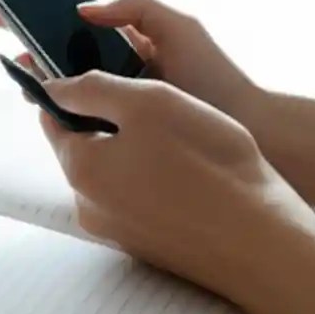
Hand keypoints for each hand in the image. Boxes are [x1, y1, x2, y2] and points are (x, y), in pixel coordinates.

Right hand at [0, 0, 264, 122]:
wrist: (244, 128)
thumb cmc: (215, 76)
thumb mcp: (178, 26)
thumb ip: (135, 8)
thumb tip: (84, 10)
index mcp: (129, 41)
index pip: (75, 22)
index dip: (41, 11)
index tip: (7, 2)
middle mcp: (118, 70)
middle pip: (61, 52)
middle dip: (28, 39)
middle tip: (1, 29)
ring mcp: (115, 100)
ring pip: (65, 84)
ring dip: (37, 74)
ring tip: (19, 66)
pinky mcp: (117, 129)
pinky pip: (78, 114)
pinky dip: (56, 105)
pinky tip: (42, 99)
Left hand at [37, 71, 314, 307]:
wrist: (262, 240)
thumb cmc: (208, 165)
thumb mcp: (148, 102)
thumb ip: (93, 89)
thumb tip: (52, 86)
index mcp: (80, 169)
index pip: (52, 116)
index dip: (69, 86)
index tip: (93, 69)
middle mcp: (89, 207)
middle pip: (84, 145)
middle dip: (109, 117)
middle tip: (154, 99)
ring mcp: (119, 230)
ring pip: (114, 170)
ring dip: (136, 146)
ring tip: (182, 133)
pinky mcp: (150, 243)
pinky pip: (140, 196)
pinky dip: (156, 175)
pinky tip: (192, 168)